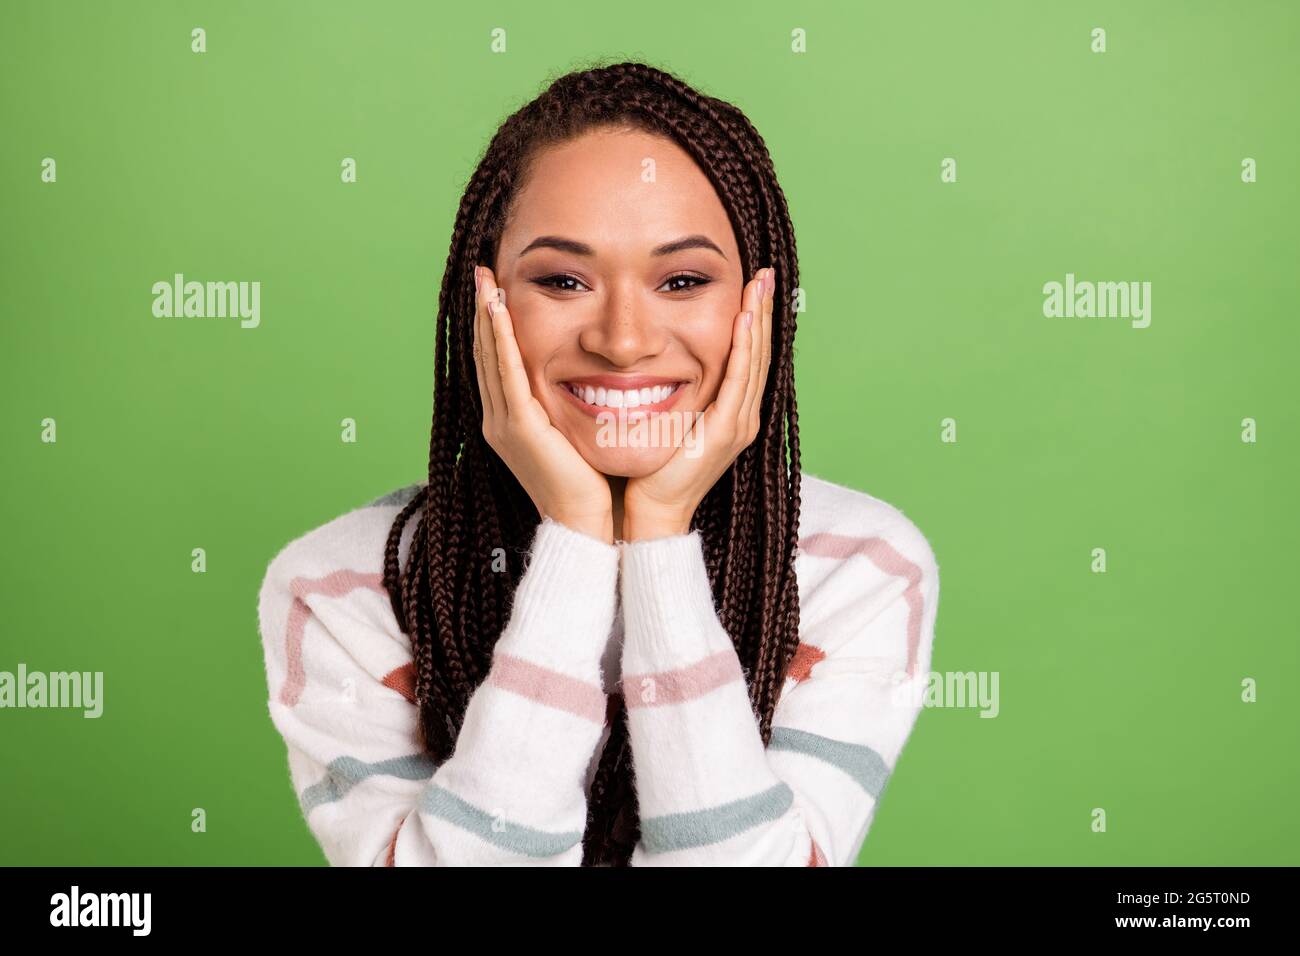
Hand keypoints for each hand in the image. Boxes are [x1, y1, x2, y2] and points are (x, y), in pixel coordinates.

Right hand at [473, 265, 613, 542]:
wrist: (584, 524)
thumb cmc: (590, 484)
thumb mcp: (575, 433)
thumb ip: (571, 405)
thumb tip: (594, 377)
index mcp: (510, 422)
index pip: (497, 362)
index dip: (493, 325)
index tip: (494, 290)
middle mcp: (499, 420)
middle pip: (485, 353)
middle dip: (484, 311)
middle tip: (482, 271)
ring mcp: (504, 424)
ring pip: (491, 357)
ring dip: (487, 316)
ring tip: (484, 280)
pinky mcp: (519, 427)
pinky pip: (507, 373)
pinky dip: (501, 339)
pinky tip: (499, 311)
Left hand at [622, 266, 773, 540]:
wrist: (652, 511)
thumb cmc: (652, 469)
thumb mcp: (667, 418)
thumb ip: (672, 390)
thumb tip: (656, 361)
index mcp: (732, 414)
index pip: (748, 357)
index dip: (754, 321)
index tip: (753, 287)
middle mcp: (744, 417)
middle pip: (759, 353)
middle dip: (763, 311)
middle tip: (765, 274)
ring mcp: (739, 424)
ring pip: (754, 361)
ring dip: (758, 321)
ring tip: (760, 286)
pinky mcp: (726, 431)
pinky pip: (739, 381)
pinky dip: (743, 349)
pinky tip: (743, 321)